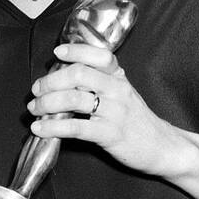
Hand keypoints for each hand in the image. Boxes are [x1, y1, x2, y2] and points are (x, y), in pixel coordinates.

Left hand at [27, 42, 189, 177]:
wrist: (164, 147)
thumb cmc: (137, 121)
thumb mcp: (123, 94)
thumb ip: (99, 83)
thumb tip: (61, 78)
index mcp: (119, 77)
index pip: (99, 55)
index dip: (76, 51)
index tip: (58, 53)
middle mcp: (118, 90)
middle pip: (79, 75)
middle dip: (51, 81)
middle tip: (36, 90)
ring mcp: (115, 112)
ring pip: (74, 100)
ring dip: (47, 103)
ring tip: (34, 109)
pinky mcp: (111, 134)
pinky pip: (76, 127)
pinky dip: (53, 127)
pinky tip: (40, 129)